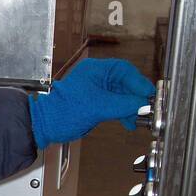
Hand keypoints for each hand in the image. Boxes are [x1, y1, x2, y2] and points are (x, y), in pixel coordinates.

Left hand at [28, 58, 154, 149]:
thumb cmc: (64, 110)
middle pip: (126, 84)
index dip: (139, 83)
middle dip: (136, 97)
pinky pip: (116, 105)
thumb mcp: (98, 106)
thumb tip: (144, 104)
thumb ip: (123, 104)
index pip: (125, 71)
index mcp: (96, 70)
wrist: (45, 125)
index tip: (149, 96)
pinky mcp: (96, 103)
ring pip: (122, 96)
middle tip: (147, 109)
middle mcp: (98, 77)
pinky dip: (124, 113)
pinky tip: (130, 122)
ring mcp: (97, 90)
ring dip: (132, 107)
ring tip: (139, 119)